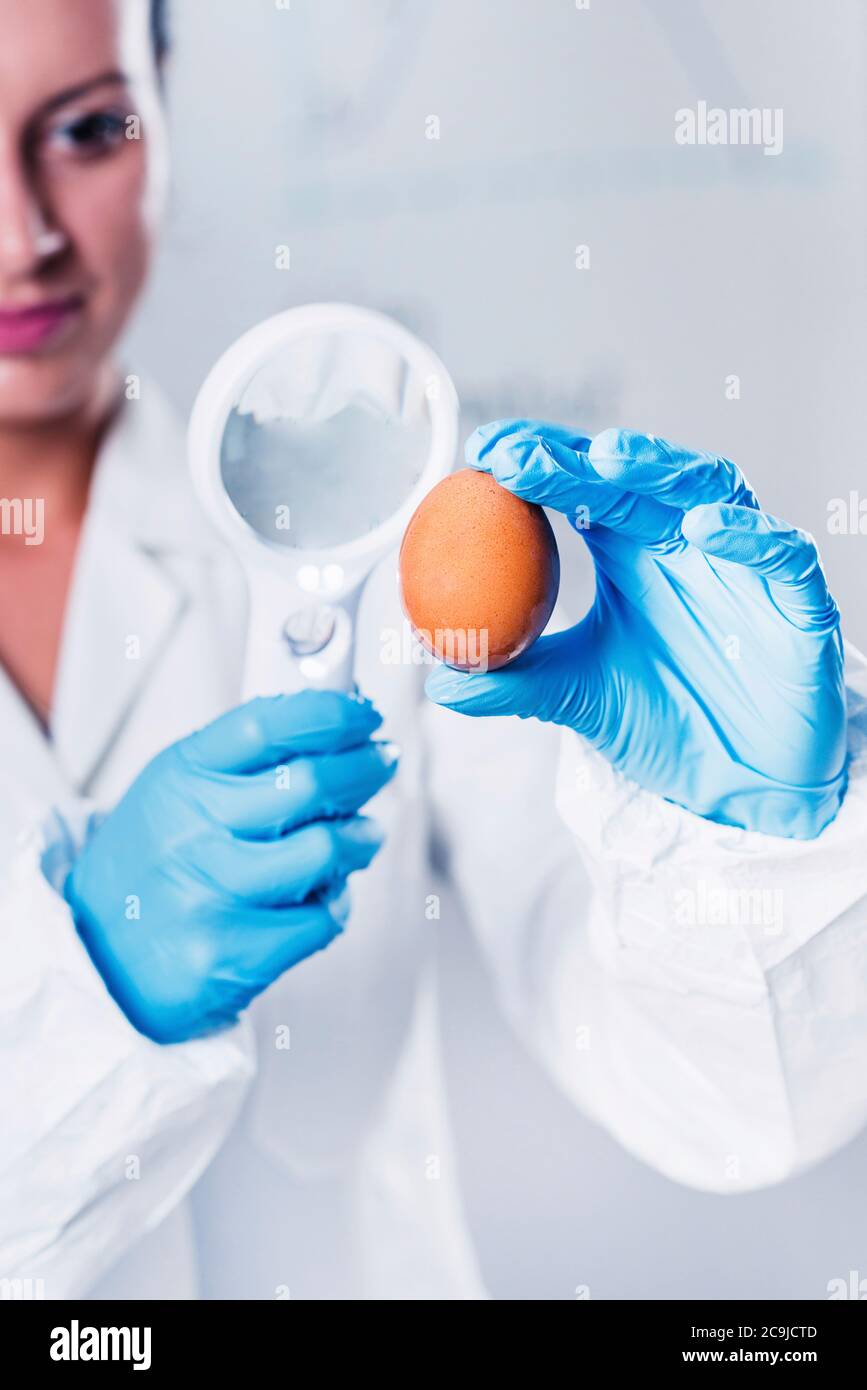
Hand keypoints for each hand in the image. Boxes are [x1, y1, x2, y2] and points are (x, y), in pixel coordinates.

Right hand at [65, 691, 397, 1042]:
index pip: (267, 724)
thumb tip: (338, 736)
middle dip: (364, 768)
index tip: (365, 716)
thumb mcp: (176, 794)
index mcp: (180, 777)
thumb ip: (244, 765)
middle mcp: (192, 829)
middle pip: (309, 781)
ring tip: (361, 838)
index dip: (331, 714)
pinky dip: (335, 905)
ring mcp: (212, 893)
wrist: (92, 960)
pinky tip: (321, 898)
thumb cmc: (151, 868)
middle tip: (381, 764)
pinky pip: (320, 919)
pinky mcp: (231, 954)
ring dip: (360, 840)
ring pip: (326, 850)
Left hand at [426, 422, 845, 838]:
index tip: (483, 453)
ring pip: (714, 490)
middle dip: (581, 456)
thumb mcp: (578, 698)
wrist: (741, 782)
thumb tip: (435, 677)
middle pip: (638, 477)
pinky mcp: (798, 599)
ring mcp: (744, 563)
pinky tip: (704, 530)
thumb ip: (512, 682)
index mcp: (633, 549)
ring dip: (664, 470)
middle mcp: (687, 541)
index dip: (540, 461)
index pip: (584, 486)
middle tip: (522, 454)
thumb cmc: (665, 719)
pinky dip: (749, 537)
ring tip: (609, 460)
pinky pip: (784, 555)